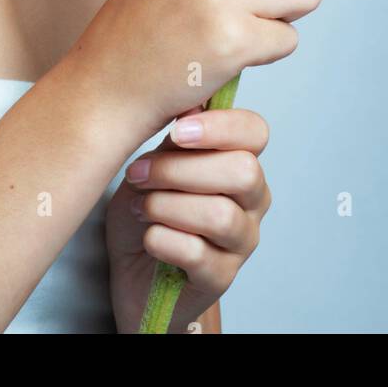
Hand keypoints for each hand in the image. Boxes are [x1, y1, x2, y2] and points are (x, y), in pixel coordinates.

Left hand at [106, 103, 271, 333]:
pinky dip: (161, 240)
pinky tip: (148, 237)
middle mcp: (252, 200)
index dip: (219, 127)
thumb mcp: (154, 163)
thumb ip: (175, 139)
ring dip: (166, 206)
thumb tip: (190, 107)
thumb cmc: (146, 208)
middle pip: (244, 172)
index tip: (176, 132)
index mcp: (240, 161)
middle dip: (180, 170)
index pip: (255, 131)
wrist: (131, 270)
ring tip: (141, 207)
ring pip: (220, 215)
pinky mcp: (222, 279)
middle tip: (139, 174)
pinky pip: (196, 253)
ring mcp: (242, 242)